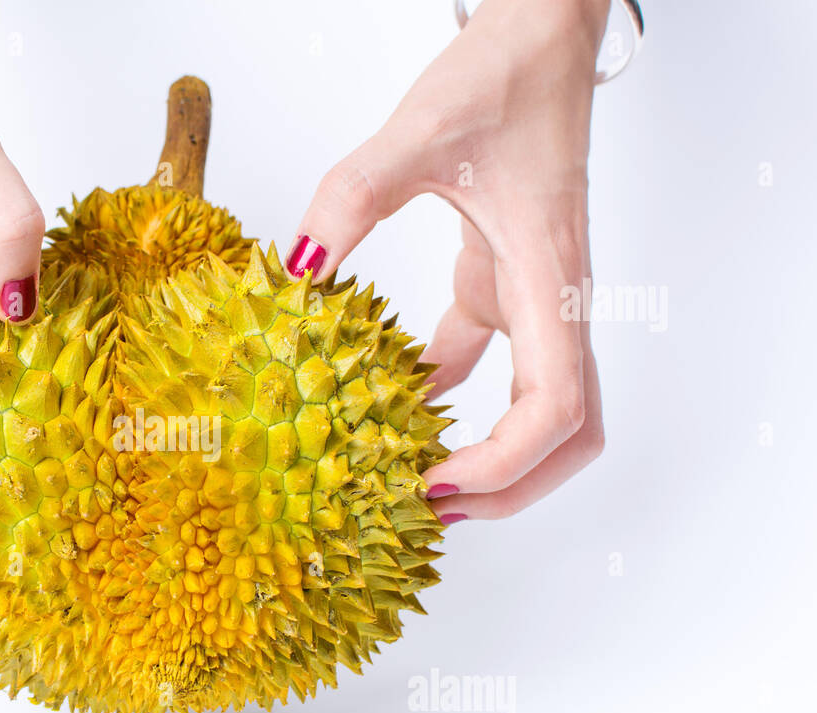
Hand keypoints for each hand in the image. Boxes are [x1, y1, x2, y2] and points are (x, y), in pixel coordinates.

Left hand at [286, 0, 609, 520]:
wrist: (540, 38)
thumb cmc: (505, 77)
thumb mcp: (418, 134)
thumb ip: (351, 198)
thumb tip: (296, 273)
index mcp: (552, 278)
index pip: (555, 408)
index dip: (504, 466)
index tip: (436, 483)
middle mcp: (555, 302)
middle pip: (568, 435)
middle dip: (511, 488)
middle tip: (433, 512)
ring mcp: (532, 297)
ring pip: (538, 409)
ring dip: (489, 455)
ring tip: (414, 480)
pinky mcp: (503, 282)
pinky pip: (486, 363)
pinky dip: (446, 397)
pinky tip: (389, 403)